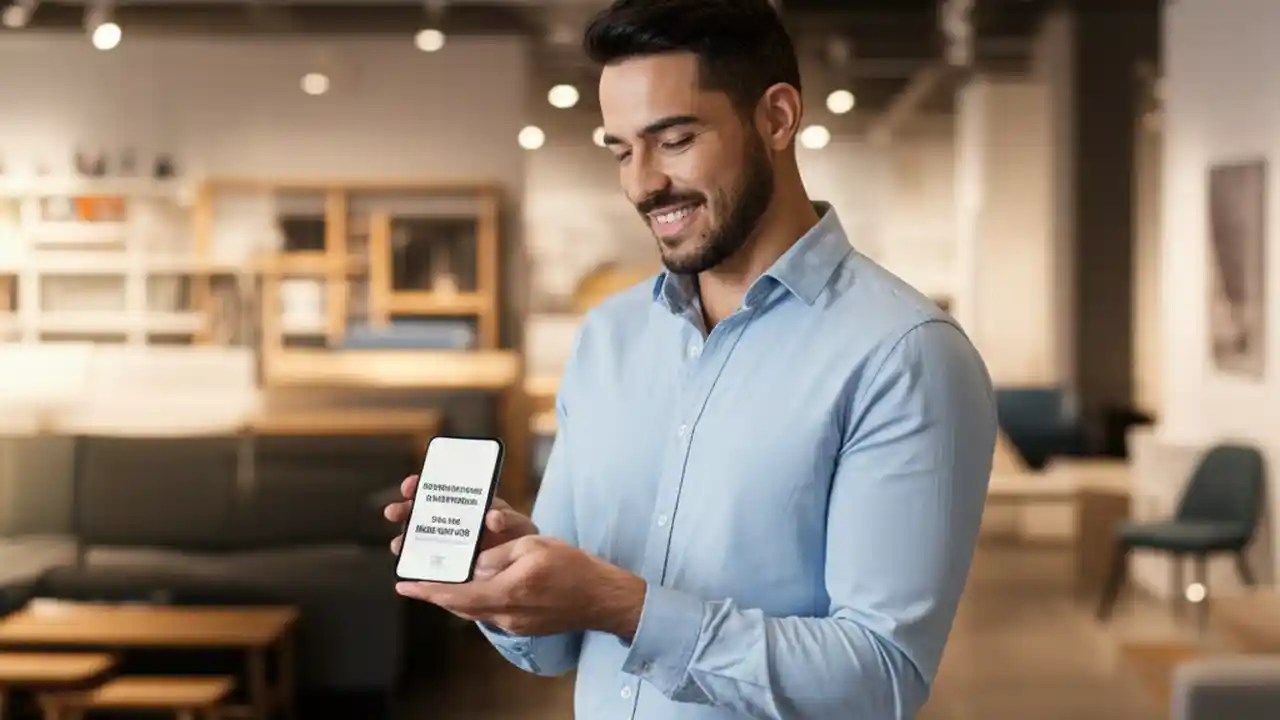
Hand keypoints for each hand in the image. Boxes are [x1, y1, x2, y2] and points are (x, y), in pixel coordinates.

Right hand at [384, 474, 537, 555]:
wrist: (521, 567)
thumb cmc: (518, 538)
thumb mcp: (517, 525)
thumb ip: (509, 519)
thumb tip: (494, 518)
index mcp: (465, 503)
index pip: (436, 487)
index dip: (419, 484)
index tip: (411, 485)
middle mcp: (449, 520)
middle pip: (418, 511)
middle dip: (403, 509)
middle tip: (394, 512)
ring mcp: (445, 543)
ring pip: (416, 538)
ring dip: (403, 539)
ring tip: (398, 544)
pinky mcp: (445, 565)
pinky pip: (425, 563)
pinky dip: (414, 564)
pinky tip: (408, 567)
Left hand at [396, 535, 646, 640]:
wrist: (603, 598)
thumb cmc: (574, 567)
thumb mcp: (534, 546)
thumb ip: (499, 555)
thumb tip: (476, 565)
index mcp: (507, 591)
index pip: (457, 594)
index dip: (428, 590)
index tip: (404, 585)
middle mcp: (507, 614)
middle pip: (460, 606)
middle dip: (436, 593)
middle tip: (416, 582)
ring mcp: (515, 623)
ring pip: (473, 610)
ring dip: (454, 598)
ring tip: (438, 584)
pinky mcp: (523, 625)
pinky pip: (489, 611)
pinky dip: (474, 600)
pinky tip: (473, 587)